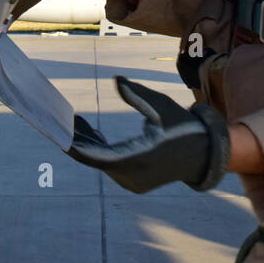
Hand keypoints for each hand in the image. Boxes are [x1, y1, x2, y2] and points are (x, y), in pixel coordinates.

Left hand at [66, 76, 230, 192]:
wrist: (205, 153)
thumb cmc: (183, 127)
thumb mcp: (162, 107)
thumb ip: (137, 95)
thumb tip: (116, 80)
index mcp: (138, 159)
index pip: (96, 156)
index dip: (74, 145)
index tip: (59, 132)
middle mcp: (132, 176)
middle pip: (94, 159)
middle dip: (76, 140)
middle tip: (58, 119)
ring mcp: (133, 182)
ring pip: (101, 163)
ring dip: (86, 144)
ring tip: (71, 121)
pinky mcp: (134, 182)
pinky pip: (110, 166)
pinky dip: (98, 151)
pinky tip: (88, 133)